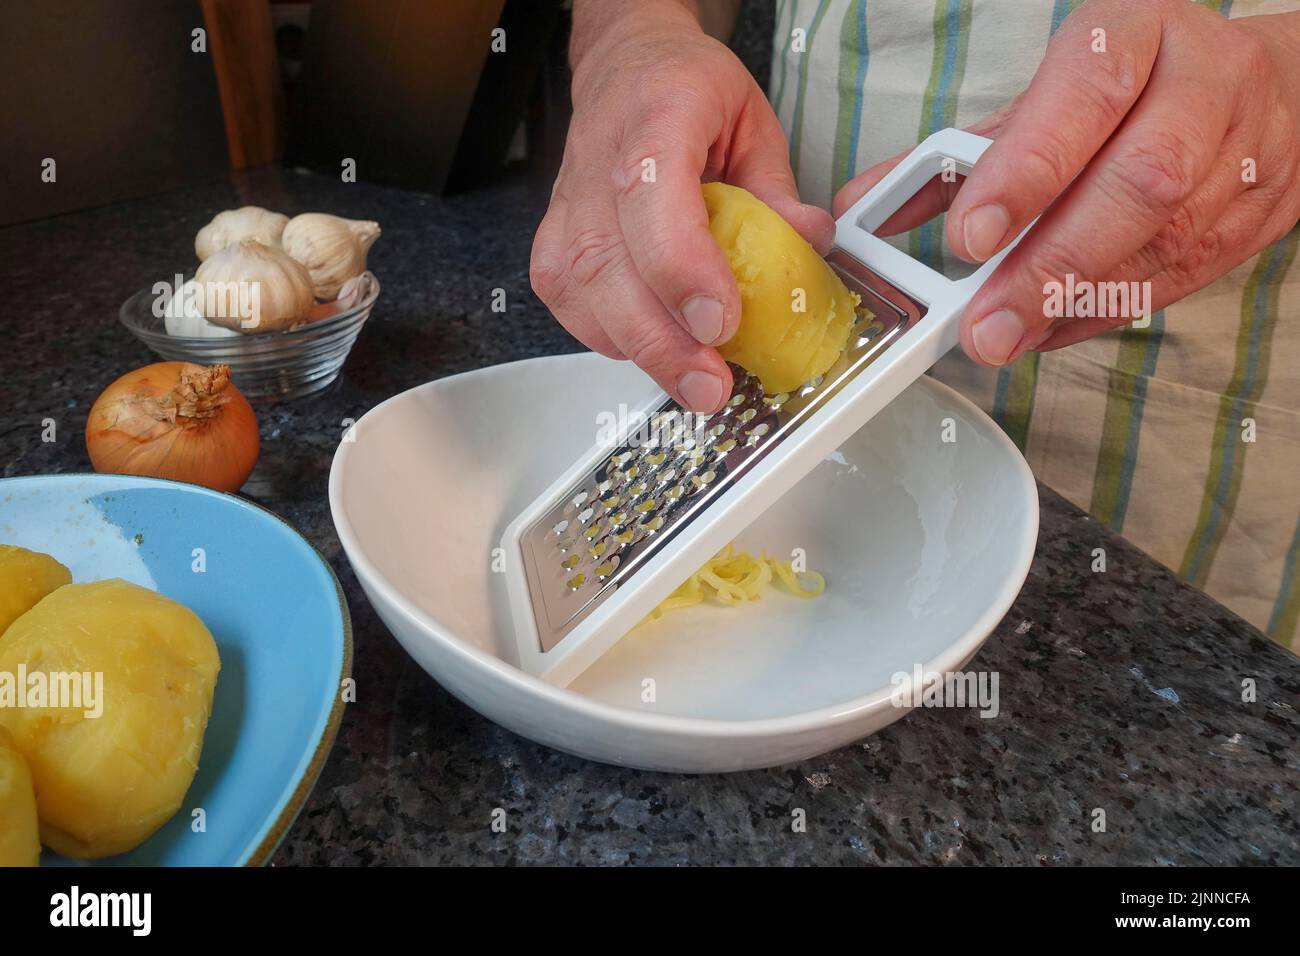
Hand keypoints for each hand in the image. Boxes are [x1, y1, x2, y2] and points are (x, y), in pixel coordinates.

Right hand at [530, 1, 832, 410]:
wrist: (626, 70)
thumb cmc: (685, 91)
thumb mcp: (752, 122)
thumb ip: (777, 189)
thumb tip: (809, 243)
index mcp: (656, 118)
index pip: (651, 197)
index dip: (682, 268)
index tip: (719, 322)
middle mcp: (598, 166)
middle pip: (609, 267)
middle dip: (662, 341)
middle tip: (711, 387)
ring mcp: (566, 210)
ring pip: (584, 297)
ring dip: (641, 350)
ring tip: (694, 381)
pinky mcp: (552, 247)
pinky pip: (573, 309)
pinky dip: (614, 339)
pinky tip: (653, 346)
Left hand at [833, 0, 1299, 365]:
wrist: (1257, 92)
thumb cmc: (1126, 90)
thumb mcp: (1038, 102)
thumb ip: (953, 157)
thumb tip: (864, 207)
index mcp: (1134, 35)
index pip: (1087, 95)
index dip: (1028, 171)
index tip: (971, 237)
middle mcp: (1200, 85)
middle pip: (1137, 182)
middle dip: (1050, 264)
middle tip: (984, 325)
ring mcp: (1241, 151)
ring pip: (1165, 238)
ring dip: (1075, 301)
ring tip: (1008, 338)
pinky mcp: (1255, 214)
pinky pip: (1179, 276)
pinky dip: (1103, 313)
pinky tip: (1049, 331)